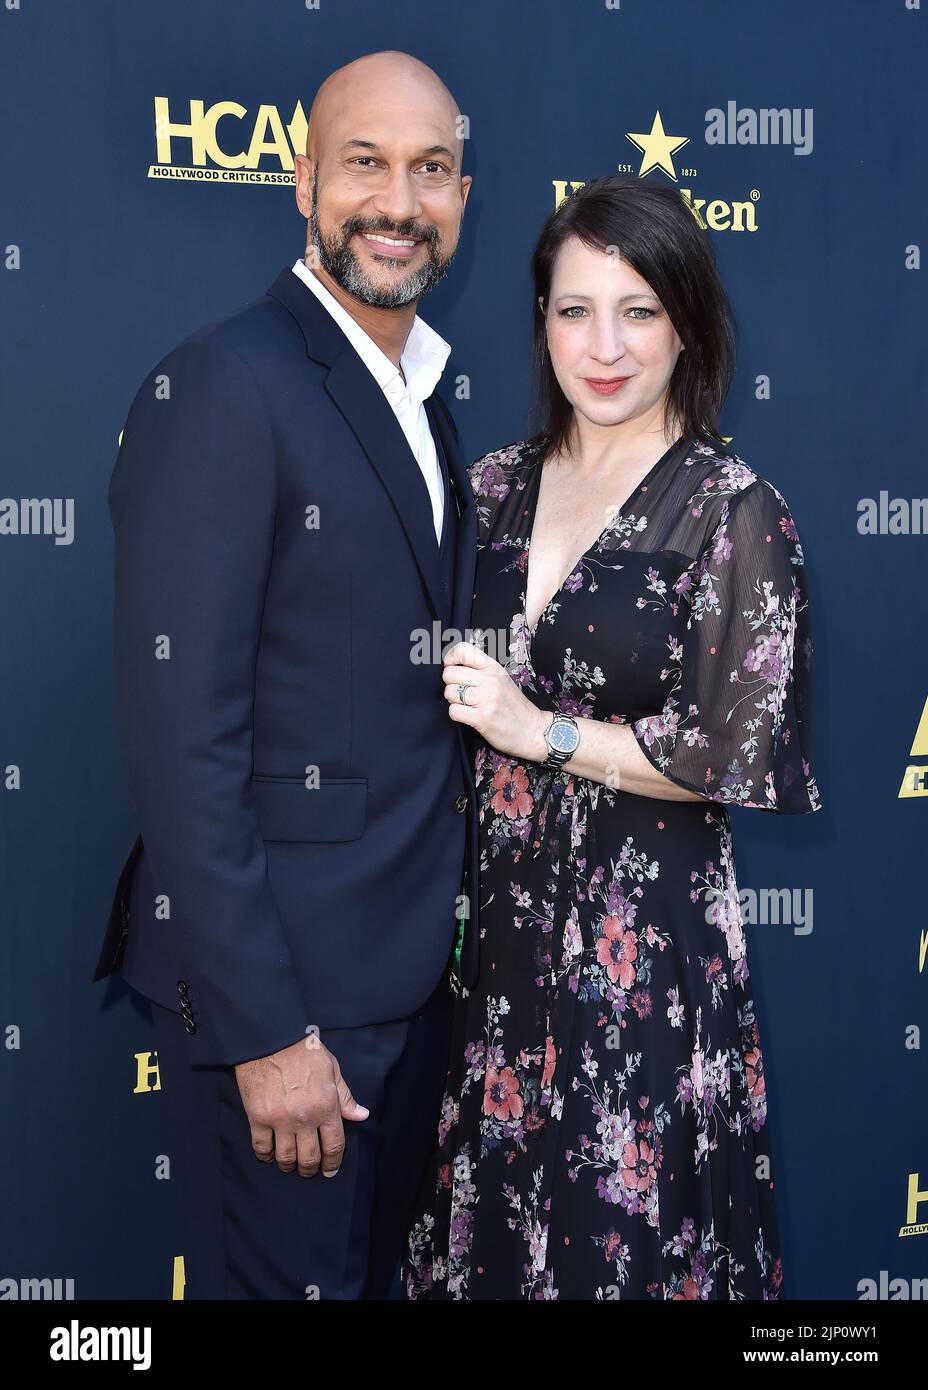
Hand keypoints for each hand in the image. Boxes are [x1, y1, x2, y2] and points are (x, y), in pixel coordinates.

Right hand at [234, 1036, 368, 1177]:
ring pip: (286, 1157)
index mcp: (326, 1106)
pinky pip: (261, 1147)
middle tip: (310, 1171)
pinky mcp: (257, 1117)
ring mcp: (280, 1120)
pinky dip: (265, 1156)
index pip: (334, 1145)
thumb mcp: (332, 1069)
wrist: (270, 1039)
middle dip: (311, 1169)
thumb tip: (361, 1115)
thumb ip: (345, 1097)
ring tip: (290, 1166)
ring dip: (289, 1166)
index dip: (333, 1162)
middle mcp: (304, 1118)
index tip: (331, 1170)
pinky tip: (269, 1156)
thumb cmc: (304, 1051)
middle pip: (310, 1157)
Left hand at [442, 641, 549, 762]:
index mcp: (493, 668)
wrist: (532, 730)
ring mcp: (486, 699)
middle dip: (450, 685)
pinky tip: (468, 716)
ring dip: (453, 701)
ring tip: (467, 706)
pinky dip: (456, 715)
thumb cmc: (514, 706)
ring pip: (449, 692)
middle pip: (449, 674)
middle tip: (461, 693)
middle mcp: (490, 680)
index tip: (452, 668)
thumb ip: (480, 671)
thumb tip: (452, 667)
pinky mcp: (482, 718)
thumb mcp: (501, 680)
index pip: (464, 650)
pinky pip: (454, 711)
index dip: (450, 658)